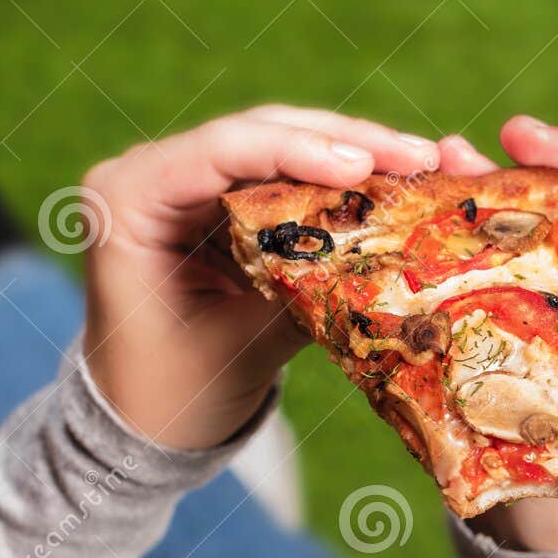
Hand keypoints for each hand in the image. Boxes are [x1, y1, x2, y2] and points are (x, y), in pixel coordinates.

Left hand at [81, 105, 439, 449]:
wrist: (145, 423)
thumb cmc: (170, 393)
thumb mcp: (235, 348)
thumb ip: (302, 298)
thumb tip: (385, 260)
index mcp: (125, 198)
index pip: (218, 152)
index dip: (296, 151)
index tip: (363, 167)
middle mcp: (155, 174)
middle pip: (261, 134)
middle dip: (347, 143)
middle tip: (422, 157)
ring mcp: (194, 183)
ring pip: (287, 147)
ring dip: (360, 155)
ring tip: (431, 163)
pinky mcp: (228, 203)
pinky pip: (294, 178)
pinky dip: (348, 184)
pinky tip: (407, 182)